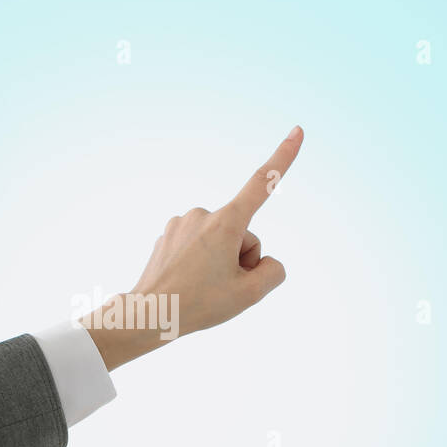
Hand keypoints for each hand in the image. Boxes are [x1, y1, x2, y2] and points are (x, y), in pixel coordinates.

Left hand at [81, 125, 302, 370]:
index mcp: (225, 223)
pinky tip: (188, 281)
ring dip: (220, 262)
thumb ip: (273, 272)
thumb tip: (265, 262)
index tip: (298, 131)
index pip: (262, 184)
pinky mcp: (170, 233)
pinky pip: (200, 246)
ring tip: (201, 286)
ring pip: (221, 241)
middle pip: (243, 235)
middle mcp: (203, 214)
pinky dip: (201, 262)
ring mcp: (183, 222)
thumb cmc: (199, 305)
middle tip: (220, 287)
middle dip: (240, 260)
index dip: (284, 158)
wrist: (148, 315)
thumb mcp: (249, 295)